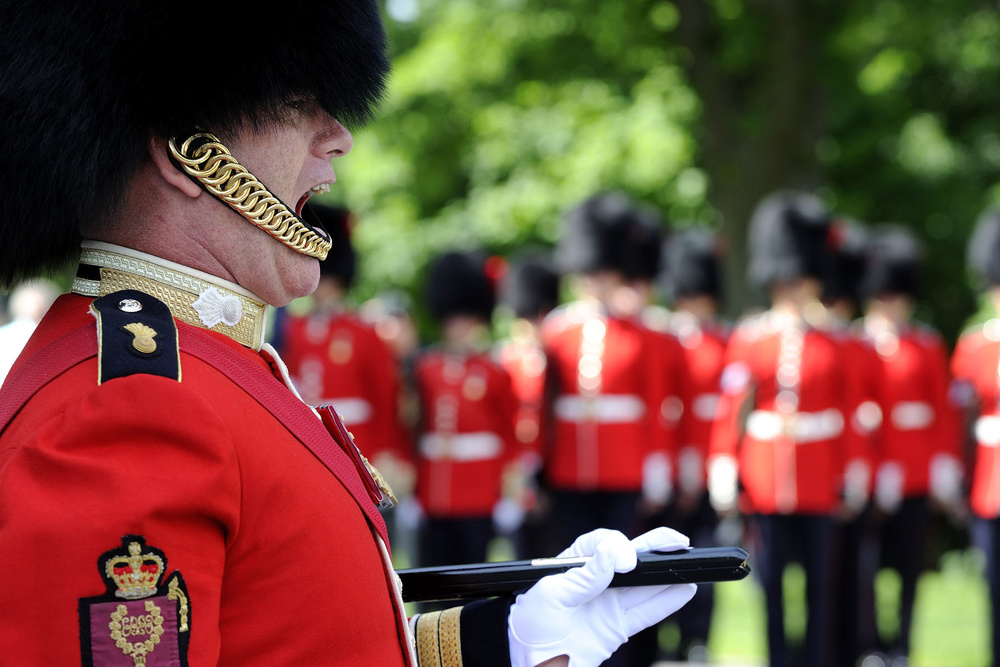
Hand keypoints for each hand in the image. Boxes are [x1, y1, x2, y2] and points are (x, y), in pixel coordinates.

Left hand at [507, 527, 696, 666]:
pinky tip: (685, 589)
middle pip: (631, 559)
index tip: (624, 560)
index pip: (601, 544)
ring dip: (667, 573)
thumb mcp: (550, 594)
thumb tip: (612, 553)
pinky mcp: (618, 627)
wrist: (530, 661)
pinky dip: (667, 601)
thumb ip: (585, 576)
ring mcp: (609, 604)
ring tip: (688, 562)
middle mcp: (596, 581)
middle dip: (655, 546)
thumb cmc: (531, 624)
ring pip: (645, 584)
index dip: (616, 546)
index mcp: (574, 565)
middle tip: (677, 541)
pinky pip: (647, 612)